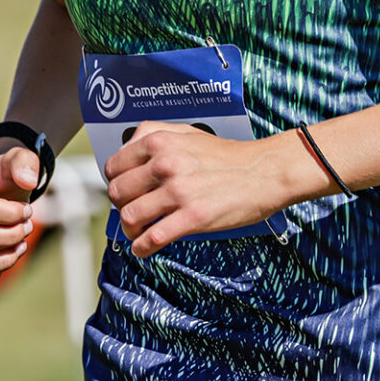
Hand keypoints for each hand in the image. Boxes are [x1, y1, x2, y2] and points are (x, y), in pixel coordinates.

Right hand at [0, 146, 39, 298]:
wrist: (5, 190)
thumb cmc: (9, 174)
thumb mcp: (20, 159)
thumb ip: (25, 163)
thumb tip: (28, 182)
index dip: (11, 213)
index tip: (27, 209)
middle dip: (11, 234)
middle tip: (28, 225)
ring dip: (5, 258)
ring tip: (21, 242)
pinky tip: (7, 261)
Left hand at [105, 122, 286, 257]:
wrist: (264, 172)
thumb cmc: (228, 155)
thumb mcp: (188, 132)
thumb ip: (155, 135)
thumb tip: (127, 150)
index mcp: (160, 141)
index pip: (114, 166)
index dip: (116, 181)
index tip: (125, 191)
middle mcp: (165, 164)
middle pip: (117, 193)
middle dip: (121, 206)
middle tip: (134, 211)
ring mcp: (178, 191)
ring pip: (129, 217)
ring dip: (130, 230)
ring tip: (140, 231)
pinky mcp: (192, 217)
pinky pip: (151, 239)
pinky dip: (142, 248)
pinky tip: (146, 248)